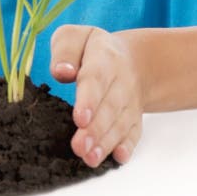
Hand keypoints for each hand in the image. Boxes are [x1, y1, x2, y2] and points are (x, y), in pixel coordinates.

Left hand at [49, 25, 144, 166]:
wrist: (131, 59)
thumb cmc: (90, 49)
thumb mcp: (74, 37)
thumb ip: (65, 50)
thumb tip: (62, 72)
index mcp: (103, 56)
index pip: (96, 78)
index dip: (89, 99)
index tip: (79, 118)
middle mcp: (121, 80)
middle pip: (109, 106)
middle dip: (95, 129)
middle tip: (79, 147)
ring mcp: (130, 101)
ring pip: (120, 123)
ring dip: (106, 142)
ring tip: (90, 158)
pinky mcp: (134, 119)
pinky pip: (134, 132)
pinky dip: (128, 146)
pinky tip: (119, 158)